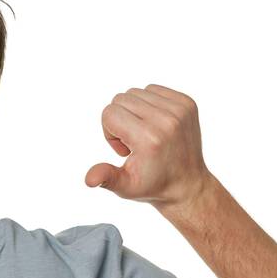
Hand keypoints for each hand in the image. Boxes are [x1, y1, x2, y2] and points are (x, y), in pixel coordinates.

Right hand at [84, 84, 210, 207]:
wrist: (188, 184)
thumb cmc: (152, 185)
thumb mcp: (125, 187)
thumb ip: (105, 178)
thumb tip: (89, 180)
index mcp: (149, 139)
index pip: (109, 113)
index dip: (109, 132)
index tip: (125, 150)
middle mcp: (166, 120)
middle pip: (120, 99)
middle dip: (120, 120)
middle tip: (134, 142)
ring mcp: (180, 109)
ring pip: (136, 93)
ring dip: (134, 111)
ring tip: (145, 134)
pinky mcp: (187, 103)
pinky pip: (153, 90)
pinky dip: (148, 104)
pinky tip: (156, 125)